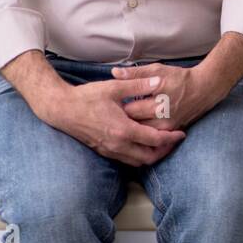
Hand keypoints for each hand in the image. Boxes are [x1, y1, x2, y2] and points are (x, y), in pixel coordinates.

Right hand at [43, 76, 186, 166]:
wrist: (61, 109)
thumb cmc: (87, 97)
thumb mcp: (114, 87)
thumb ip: (138, 85)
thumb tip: (159, 81)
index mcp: (123, 130)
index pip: (155, 141)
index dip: (171, 139)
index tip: (181, 133)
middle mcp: (117, 145)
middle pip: (149, 157)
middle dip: (164, 151)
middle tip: (174, 141)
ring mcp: (109, 150)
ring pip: (137, 162)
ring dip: (151, 155)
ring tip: (161, 143)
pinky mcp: (103, 151)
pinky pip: (126, 159)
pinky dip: (138, 155)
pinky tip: (142, 144)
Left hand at [110, 62, 218, 132]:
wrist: (205, 88)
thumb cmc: (181, 78)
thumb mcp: (158, 70)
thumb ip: (136, 74)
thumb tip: (114, 72)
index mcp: (157, 102)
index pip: (130, 110)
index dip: (120, 108)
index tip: (114, 104)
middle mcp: (162, 118)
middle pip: (134, 125)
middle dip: (124, 120)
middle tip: (116, 114)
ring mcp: (167, 127)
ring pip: (142, 133)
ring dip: (133, 128)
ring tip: (125, 121)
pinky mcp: (172, 131)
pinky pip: (152, 137)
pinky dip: (144, 133)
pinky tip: (138, 127)